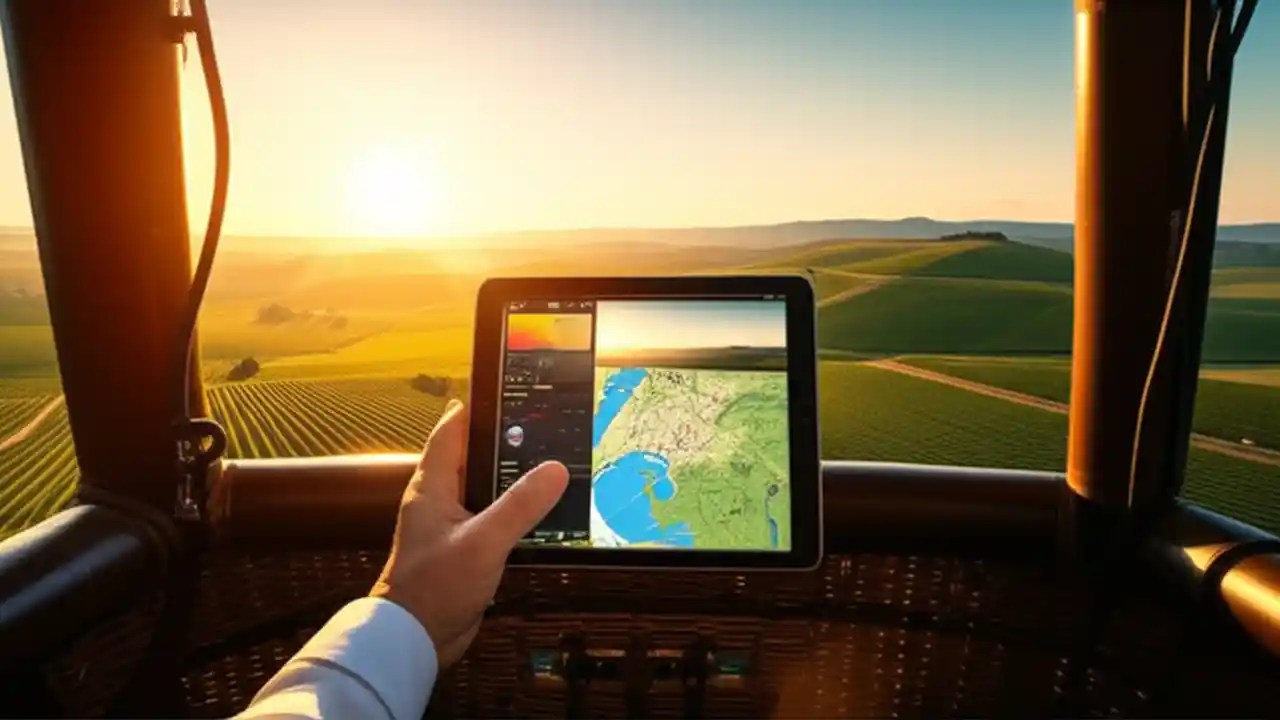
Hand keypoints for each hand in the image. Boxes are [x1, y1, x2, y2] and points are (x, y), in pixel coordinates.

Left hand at [370, 400, 568, 665]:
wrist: (412, 642)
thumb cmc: (434, 588)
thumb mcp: (483, 541)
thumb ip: (520, 506)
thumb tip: (554, 469)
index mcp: (432, 486)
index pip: (452, 430)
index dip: (477, 407)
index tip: (508, 390)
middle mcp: (438, 500)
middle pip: (474, 457)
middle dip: (505, 442)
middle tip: (544, 426)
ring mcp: (451, 525)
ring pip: (486, 489)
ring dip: (513, 480)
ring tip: (551, 464)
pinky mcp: (464, 550)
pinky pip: (492, 519)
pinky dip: (514, 512)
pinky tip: (541, 513)